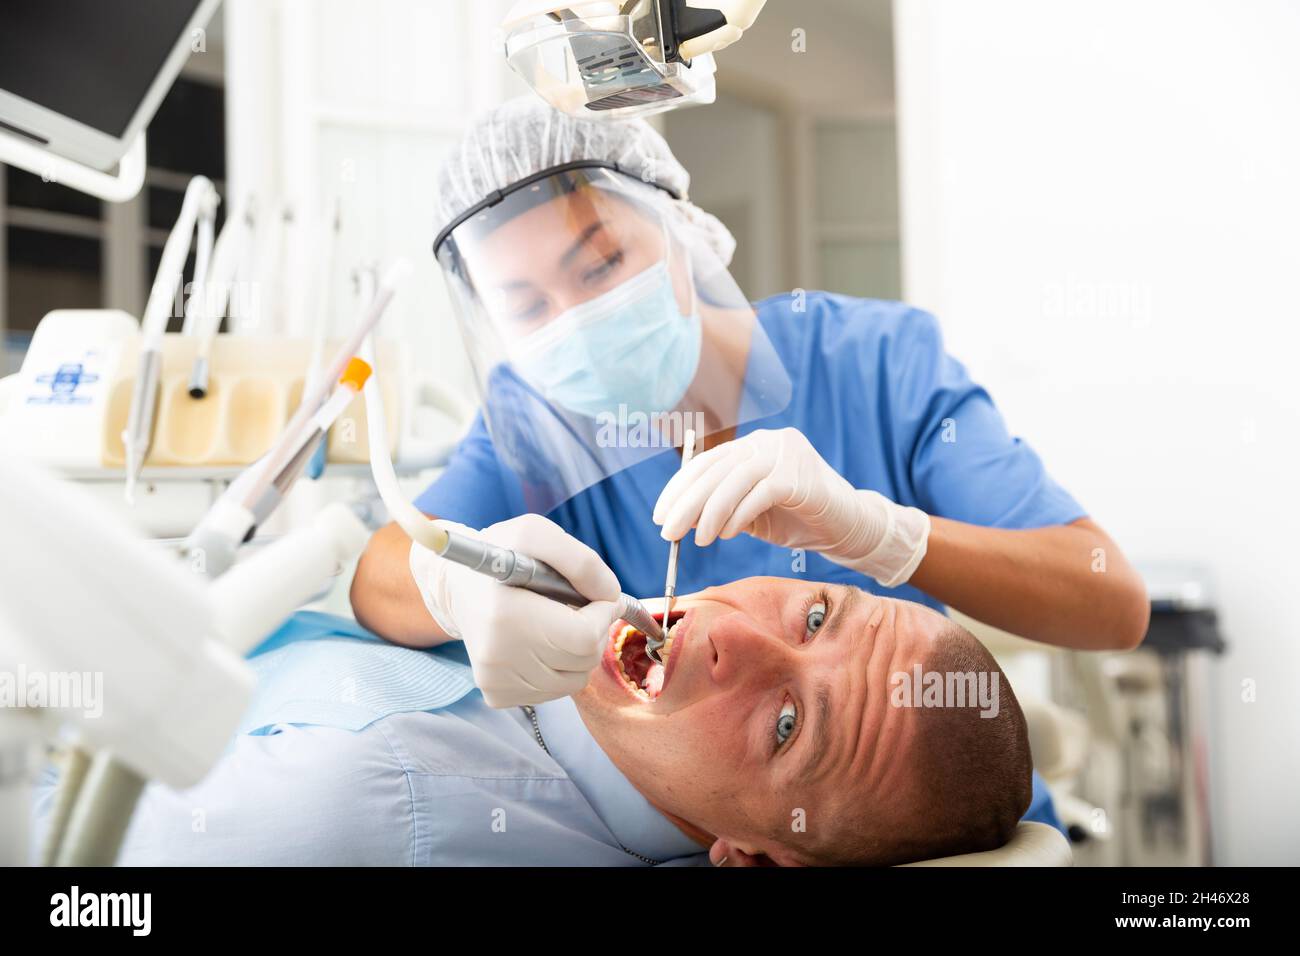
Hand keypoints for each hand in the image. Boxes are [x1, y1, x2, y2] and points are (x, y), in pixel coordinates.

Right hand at [409, 514, 620, 706]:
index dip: (603, 615)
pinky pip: (553, 692)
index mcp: (506, 615)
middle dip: (594, 631)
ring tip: (558, 623)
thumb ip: (581, 560)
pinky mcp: (496, 695)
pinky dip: (559, 669)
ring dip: (579, 652)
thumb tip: (610, 595)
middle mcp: (497, 655)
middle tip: (581, 608)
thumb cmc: (503, 555)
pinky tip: (542, 643)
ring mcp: (495, 680)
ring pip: (573, 681)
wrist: (460, 586)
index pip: (584, 637)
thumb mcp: (537, 534)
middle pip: (583, 661)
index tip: (602, 597)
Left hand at [653, 428, 929, 586]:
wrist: (849, 528)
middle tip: (667, 532)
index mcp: (754, 445)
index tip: (659, 515)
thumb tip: (678, 517)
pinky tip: (728, 534)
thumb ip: (719, 508)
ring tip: (699, 541)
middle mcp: (769, 441)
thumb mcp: (749, 512)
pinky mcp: (800, 475)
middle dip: (687, 503)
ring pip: (735, 480)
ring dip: (711, 513)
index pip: (706, 462)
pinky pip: (760, 494)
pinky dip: (739, 515)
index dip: (678, 488)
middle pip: (716, 469)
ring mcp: (787, 454)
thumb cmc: (798, 520)